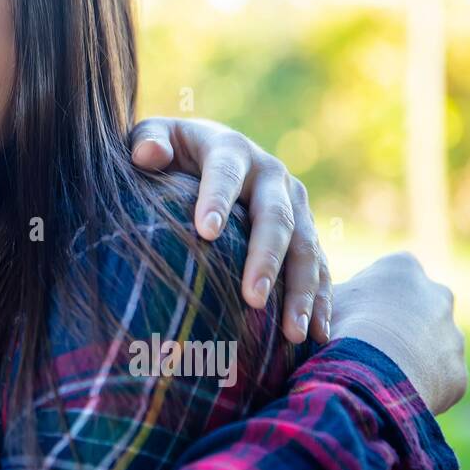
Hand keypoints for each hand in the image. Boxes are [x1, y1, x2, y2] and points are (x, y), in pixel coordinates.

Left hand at [130, 117, 330, 344]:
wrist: (210, 150)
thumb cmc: (172, 150)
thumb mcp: (156, 135)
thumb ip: (148, 140)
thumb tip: (147, 155)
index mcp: (231, 150)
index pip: (225, 172)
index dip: (217, 199)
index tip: (206, 231)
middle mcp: (271, 175)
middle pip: (275, 217)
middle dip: (266, 258)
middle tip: (252, 298)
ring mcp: (295, 205)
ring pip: (305, 248)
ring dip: (301, 291)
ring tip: (293, 333)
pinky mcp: (306, 232)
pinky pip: (320, 268)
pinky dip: (321, 301)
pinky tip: (315, 334)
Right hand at [329, 252, 466, 414]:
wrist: (368, 375)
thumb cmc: (339, 328)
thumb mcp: (323, 300)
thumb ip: (334, 297)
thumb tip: (320, 305)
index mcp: (403, 269)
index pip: (390, 275)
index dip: (369, 296)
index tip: (352, 314)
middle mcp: (438, 295)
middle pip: (418, 309)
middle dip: (399, 324)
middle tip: (365, 345)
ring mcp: (453, 336)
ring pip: (431, 346)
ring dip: (411, 357)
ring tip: (376, 375)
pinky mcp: (458, 374)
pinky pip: (437, 381)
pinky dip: (419, 387)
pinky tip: (391, 395)